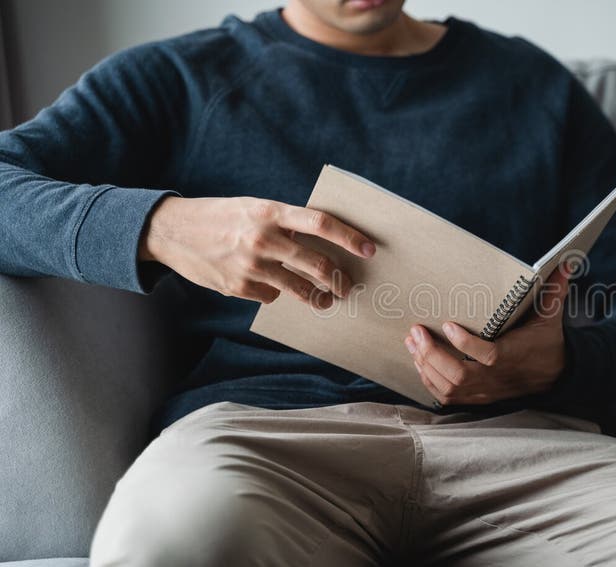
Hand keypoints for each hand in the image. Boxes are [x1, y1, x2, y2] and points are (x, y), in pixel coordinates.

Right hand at [139, 196, 374, 304]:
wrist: (172, 230)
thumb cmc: (221, 216)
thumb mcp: (254, 207)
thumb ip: (285, 222)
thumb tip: (321, 241)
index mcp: (270, 211)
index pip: (321, 224)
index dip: (349, 238)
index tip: (369, 250)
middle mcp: (263, 238)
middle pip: (316, 263)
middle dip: (338, 278)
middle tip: (347, 285)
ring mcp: (250, 265)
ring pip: (298, 288)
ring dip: (317, 297)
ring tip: (325, 300)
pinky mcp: (238, 286)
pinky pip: (271, 296)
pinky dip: (275, 293)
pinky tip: (269, 286)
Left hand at [404, 266, 571, 405]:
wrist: (554, 377)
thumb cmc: (547, 342)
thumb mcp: (551, 315)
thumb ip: (554, 289)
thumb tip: (566, 262)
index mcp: (514, 355)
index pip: (488, 356)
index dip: (466, 344)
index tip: (448, 325)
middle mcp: (497, 377)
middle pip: (459, 375)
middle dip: (432, 354)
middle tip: (416, 332)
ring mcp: (486, 390)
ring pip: (449, 388)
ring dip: (426, 366)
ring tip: (413, 342)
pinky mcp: (478, 397)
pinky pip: (448, 397)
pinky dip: (429, 381)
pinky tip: (419, 362)